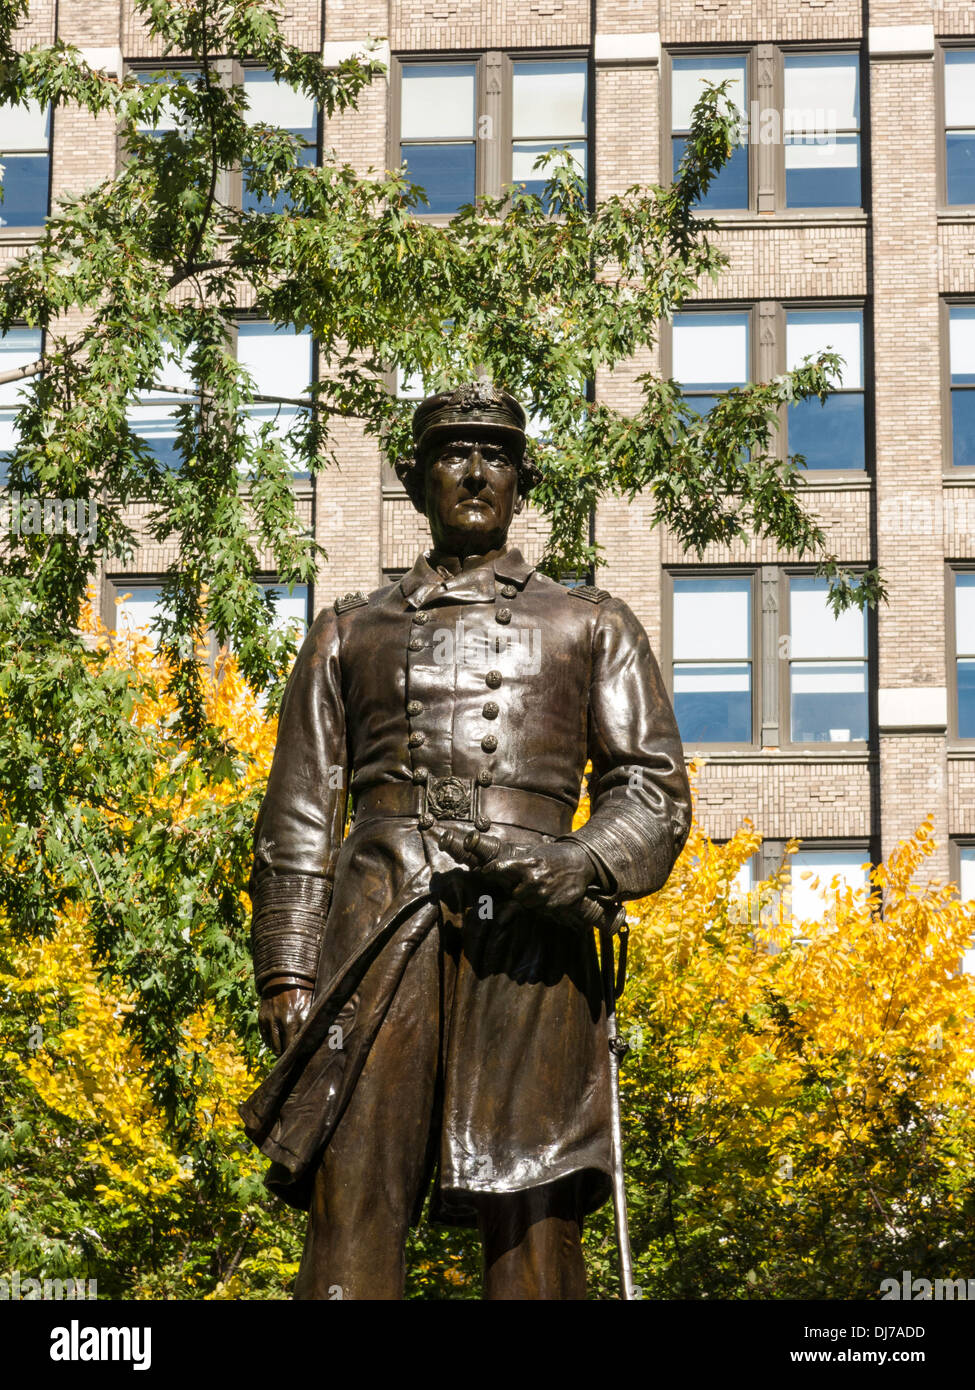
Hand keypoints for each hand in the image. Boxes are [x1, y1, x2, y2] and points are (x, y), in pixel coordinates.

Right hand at [259, 982, 312, 1055]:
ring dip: (279, 1051)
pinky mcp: (262, 1019)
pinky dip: (270, 1042)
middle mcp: (285, 1021)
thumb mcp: (312, 1005)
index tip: (302, 1057)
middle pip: (285, 1049)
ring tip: (284, 1053)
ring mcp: (272, 1021)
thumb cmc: (303, 993)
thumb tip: (326, 1036)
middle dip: (289, 1055)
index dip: (300, 1053)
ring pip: (274, 1046)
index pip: (299, 1045)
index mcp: (300, 1019)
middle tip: (292, 1058)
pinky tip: (276, 1042)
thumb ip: (315, 1021)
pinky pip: (265, 1038)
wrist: (283, 979)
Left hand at [477, 840, 593, 912]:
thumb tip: (494, 866)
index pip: (500, 868)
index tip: (483, 871)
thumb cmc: (556, 855)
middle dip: (517, 889)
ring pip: (527, 904)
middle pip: (514, 893)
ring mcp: (545, 894)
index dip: (490, 870)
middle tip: (524, 883)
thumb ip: (517, 861)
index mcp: (528, 864)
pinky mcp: (556, 905)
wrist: (582, 861)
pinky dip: (543, 903)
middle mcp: (534, 880)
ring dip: (530, 898)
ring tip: (539, 887)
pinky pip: (541, 909)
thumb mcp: (536, 852)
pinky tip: (550, 892)